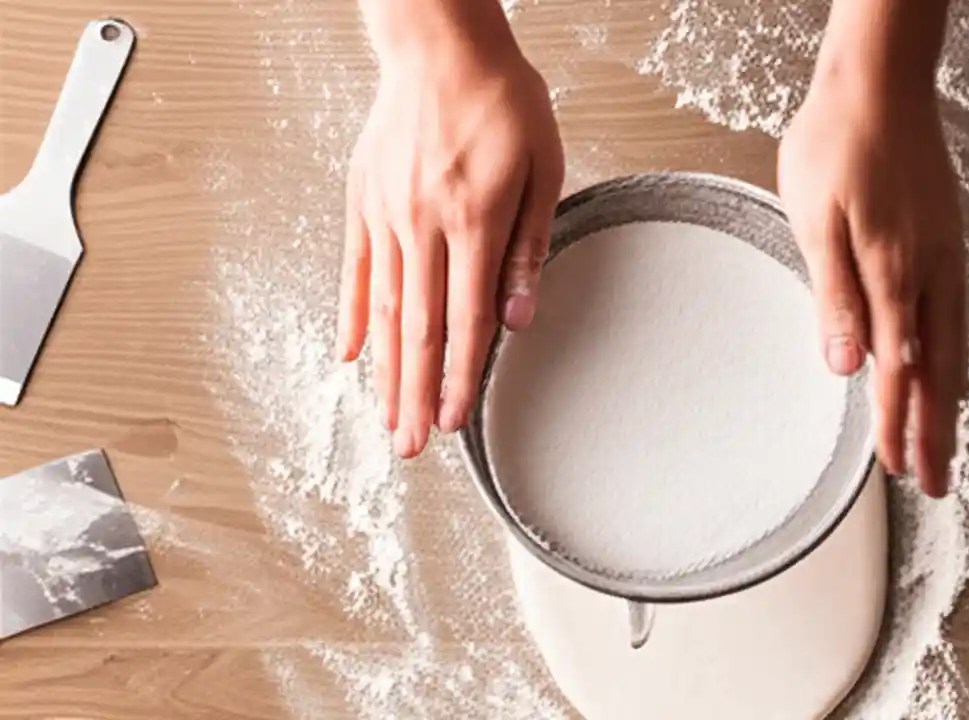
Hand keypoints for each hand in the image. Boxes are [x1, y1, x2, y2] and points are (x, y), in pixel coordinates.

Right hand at [337, 21, 563, 458]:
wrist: (441, 45)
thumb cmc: (501, 100)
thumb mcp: (544, 168)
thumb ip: (530, 248)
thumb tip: (520, 319)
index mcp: (474, 219)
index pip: (467, 320)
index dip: (463, 378)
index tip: (457, 422)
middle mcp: (422, 225)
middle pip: (419, 329)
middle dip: (416, 395)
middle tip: (411, 448)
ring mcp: (385, 215)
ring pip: (384, 310)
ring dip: (386, 371)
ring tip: (385, 418)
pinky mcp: (362, 202)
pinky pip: (354, 271)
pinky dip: (352, 316)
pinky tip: (349, 355)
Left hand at [778, 69, 965, 497]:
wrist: (879, 83)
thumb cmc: (837, 144)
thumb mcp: (817, 220)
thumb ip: (834, 297)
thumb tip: (846, 366)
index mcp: (894, 275)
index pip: (898, 372)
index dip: (897, 425)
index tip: (898, 470)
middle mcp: (930, 274)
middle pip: (938, 373)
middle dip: (936, 433)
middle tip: (938, 485)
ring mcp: (945, 258)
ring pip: (953, 349)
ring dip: (947, 403)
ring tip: (945, 445)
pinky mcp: (945, 242)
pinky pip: (956, 318)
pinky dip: (953, 359)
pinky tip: (946, 370)